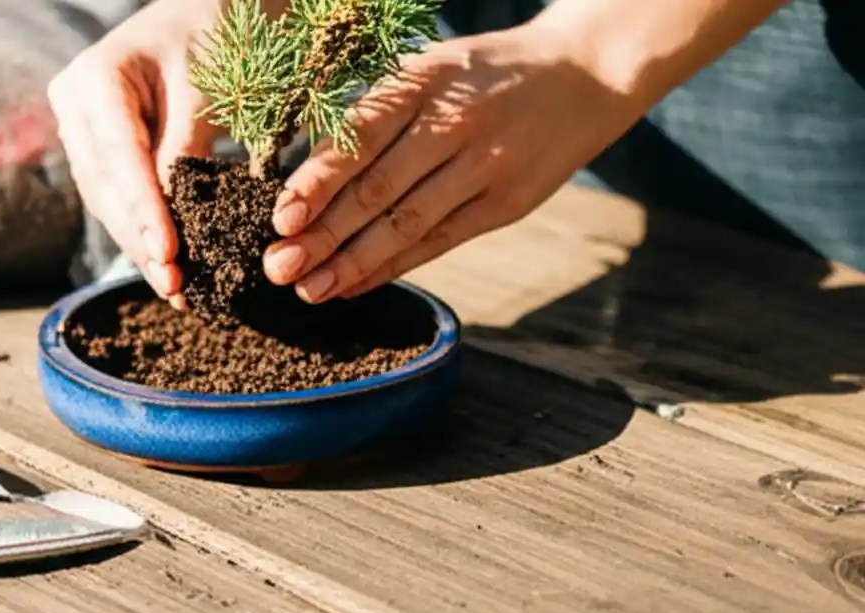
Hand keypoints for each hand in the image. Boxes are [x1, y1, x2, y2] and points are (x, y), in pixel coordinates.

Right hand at [48, 0, 227, 307]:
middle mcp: (74, 106)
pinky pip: (116, 194)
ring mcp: (80, 128)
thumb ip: (185, 149)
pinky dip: (141, 227)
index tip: (168, 255)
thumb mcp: (204, 88)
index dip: (143, 212)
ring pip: (106, 200)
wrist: (202, 9)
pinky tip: (166, 263)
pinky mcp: (97, 147)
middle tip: (175, 287)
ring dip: (139, 245)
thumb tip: (178, 217)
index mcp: (94, 80)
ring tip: (174, 288)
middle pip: (105, 188)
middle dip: (141, 240)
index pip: (119, 160)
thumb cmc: (209, 35)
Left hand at [263, 24, 643, 302]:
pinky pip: (440, 242)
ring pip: (407, 225)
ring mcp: (485, 168)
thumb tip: (307, 172)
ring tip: (309, 290)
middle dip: (322, 235)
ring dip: (352, 263)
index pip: (360, 138)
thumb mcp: (431, 70)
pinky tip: (356, 284)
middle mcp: (455, 125)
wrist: (586, 74)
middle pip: (377, 190)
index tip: (280, 218)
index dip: (317, 182)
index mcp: (426, 83)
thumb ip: (377, 114)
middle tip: (278, 267)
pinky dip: (394, 266)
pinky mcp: (507, 204)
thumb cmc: (485, 74)